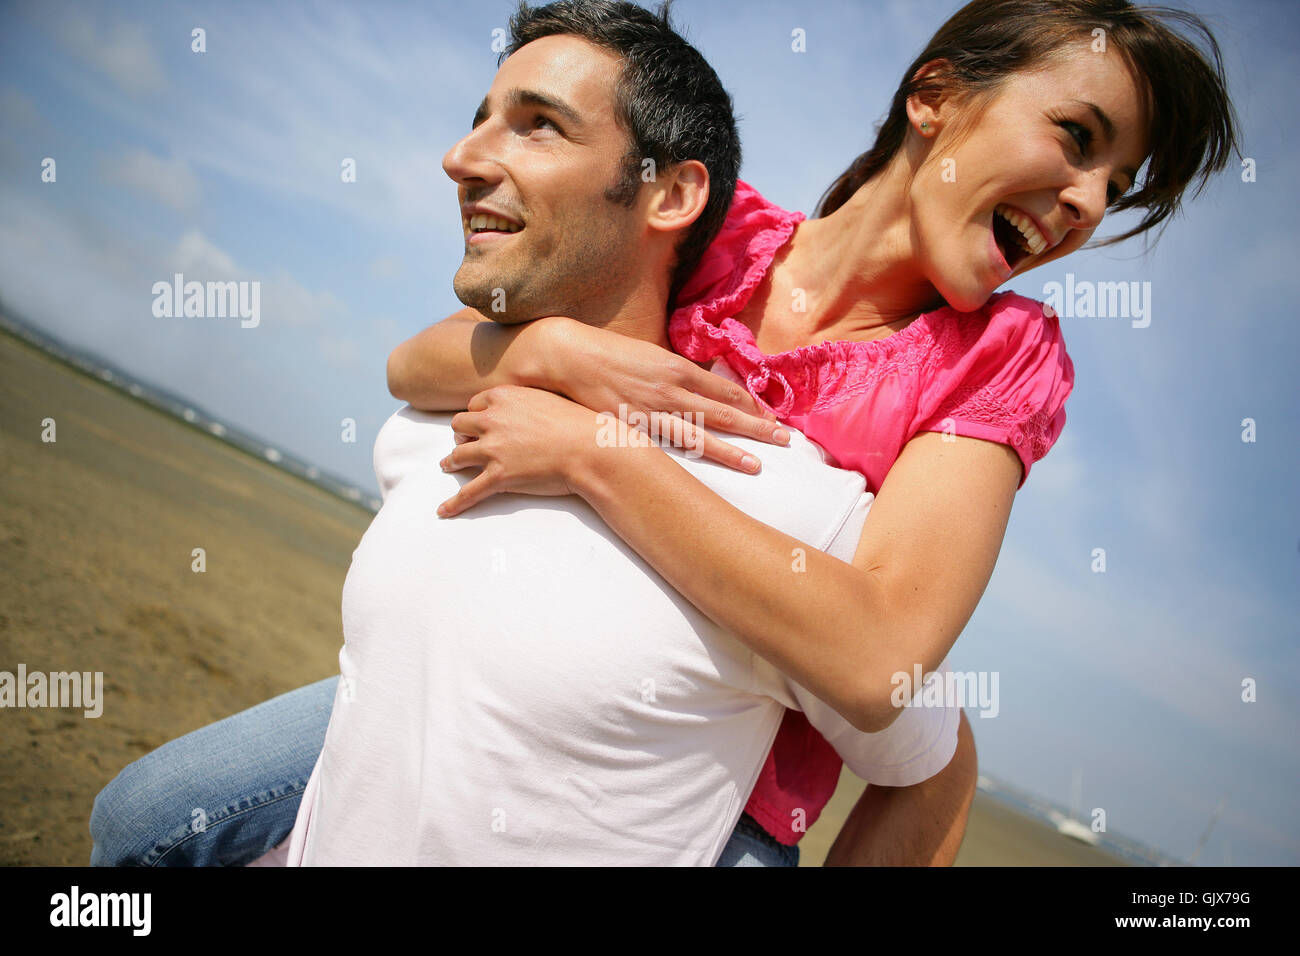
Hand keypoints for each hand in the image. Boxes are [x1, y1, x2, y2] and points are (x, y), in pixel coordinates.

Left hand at [437, 385, 606, 516]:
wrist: (589, 448)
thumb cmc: (578, 423)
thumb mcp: (548, 398)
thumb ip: (526, 401)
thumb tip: (525, 409)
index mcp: (503, 397)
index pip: (474, 405)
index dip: (475, 415)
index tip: (476, 423)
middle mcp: (492, 420)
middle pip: (460, 425)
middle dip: (461, 435)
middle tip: (464, 443)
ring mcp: (492, 449)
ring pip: (458, 455)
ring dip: (451, 462)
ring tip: (447, 466)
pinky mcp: (498, 476)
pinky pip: (469, 492)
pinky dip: (455, 503)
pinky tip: (444, 511)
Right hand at [541, 317, 790, 472]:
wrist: (568, 355)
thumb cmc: (608, 354)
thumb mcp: (648, 356)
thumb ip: (673, 372)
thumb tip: (694, 384)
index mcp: (677, 367)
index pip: (724, 389)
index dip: (751, 405)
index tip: (771, 417)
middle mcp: (672, 387)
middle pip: (724, 410)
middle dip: (757, 426)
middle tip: (786, 440)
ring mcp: (653, 409)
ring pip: (702, 432)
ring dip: (733, 449)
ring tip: (757, 465)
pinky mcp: (633, 426)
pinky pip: (668, 444)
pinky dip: (692, 455)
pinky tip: (706, 466)